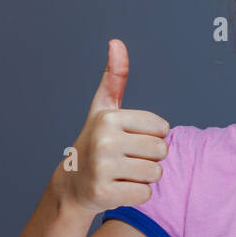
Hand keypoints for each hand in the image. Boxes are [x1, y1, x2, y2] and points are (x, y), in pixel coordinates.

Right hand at [60, 39, 169, 213]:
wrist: (73, 184)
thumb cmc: (97, 141)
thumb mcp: (104, 108)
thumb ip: (115, 77)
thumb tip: (116, 42)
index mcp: (109, 118)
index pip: (162, 128)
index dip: (152, 136)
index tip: (130, 139)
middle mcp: (104, 141)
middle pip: (161, 151)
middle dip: (150, 157)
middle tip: (126, 159)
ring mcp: (103, 168)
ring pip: (155, 173)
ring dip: (144, 177)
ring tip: (123, 173)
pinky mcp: (105, 193)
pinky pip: (146, 194)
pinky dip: (137, 195)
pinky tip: (118, 188)